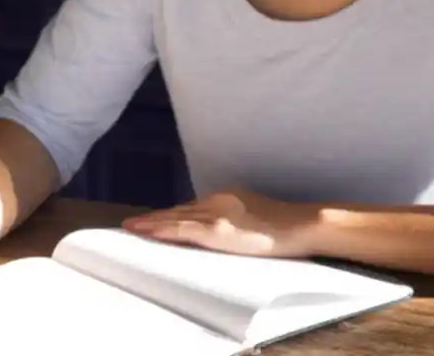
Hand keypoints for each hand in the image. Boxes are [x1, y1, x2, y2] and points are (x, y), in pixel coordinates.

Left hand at [121, 189, 319, 257]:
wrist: (303, 224)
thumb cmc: (288, 227)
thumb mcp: (257, 217)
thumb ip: (237, 222)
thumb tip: (227, 235)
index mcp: (227, 198)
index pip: (192, 208)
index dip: (170, 215)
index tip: (153, 220)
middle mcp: (217, 201)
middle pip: (179, 210)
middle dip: (155, 218)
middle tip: (131, 223)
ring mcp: (216, 214)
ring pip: (175, 218)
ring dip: (151, 223)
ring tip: (130, 228)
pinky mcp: (217, 230)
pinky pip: (182, 229)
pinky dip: (161, 230)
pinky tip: (147, 232)